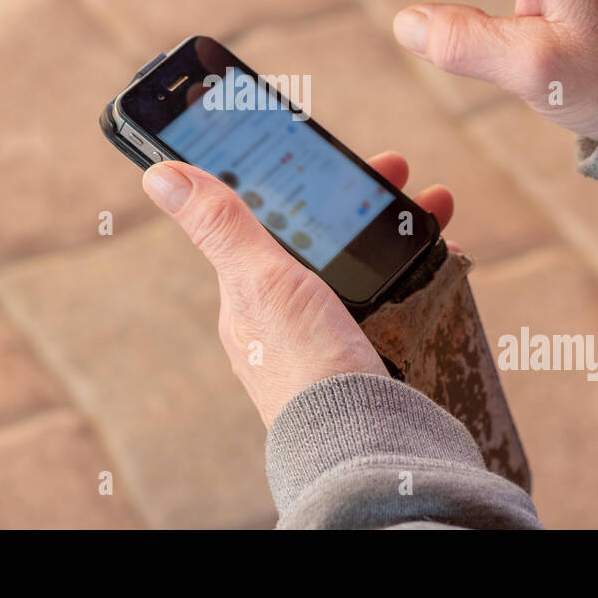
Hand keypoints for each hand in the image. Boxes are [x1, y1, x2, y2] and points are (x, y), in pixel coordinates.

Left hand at [142, 151, 454, 426]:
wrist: (362, 448)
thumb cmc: (305, 368)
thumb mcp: (262, 281)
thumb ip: (221, 227)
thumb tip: (158, 173)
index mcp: (251, 293)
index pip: (270, 218)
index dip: (298, 179)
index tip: (329, 149)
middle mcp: (287, 313)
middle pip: (325, 236)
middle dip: (362, 198)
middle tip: (398, 171)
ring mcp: (329, 335)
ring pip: (365, 263)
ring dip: (397, 228)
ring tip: (432, 206)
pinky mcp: (370, 354)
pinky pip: (395, 300)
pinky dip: (417, 272)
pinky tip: (439, 260)